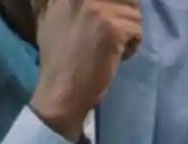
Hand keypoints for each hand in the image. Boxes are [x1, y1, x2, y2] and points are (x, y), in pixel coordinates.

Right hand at [29, 0, 142, 141]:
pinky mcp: (113, 28)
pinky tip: (117, 56)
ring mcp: (98, 10)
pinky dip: (132, 46)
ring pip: (134, 13)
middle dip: (124, 16)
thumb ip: (63, 1)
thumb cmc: (57, 58)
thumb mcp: (50, 17)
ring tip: (112, 48)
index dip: (115, 4)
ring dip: (129, 32)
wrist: (60, 90)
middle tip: (112, 36)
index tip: (110, 22)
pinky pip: (137, 30)